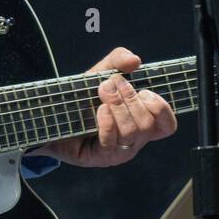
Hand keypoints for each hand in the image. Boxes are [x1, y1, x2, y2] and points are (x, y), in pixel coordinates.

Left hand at [31, 47, 177, 167]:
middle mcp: (133, 140)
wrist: (51, 116)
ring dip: (118, 106)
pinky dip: (107, 122)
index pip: (167, 125)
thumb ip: (118, 62)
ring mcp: (117, 152)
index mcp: (140, 123)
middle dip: (131, 99)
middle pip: (147, 124)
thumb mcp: (100, 74)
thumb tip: (134, 60)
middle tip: (112, 84)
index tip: (144, 91)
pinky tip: (100, 109)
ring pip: (132, 133)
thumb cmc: (81, 99)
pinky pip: (111, 141)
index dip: (161, 108)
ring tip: (103, 91)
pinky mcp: (99, 157)